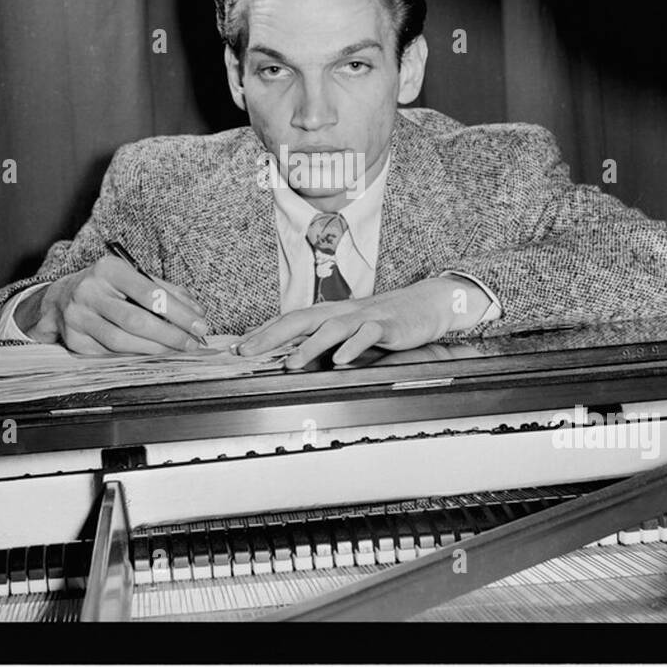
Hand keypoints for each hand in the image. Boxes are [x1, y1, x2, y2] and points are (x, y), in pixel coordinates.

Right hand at [16, 256, 208, 354]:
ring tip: (175, 350)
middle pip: (135, 320)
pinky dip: (134, 355)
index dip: (178, 312)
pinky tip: (150, 354)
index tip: (199, 325)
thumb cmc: (108, 287)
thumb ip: (166, 291)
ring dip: (154, 350)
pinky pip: (110, 354)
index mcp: (109, 270)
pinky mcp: (74, 341)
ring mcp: (78, 318)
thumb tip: (197, 313)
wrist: (61, 299)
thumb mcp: (134, 278)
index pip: (149, 292)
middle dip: (169, 335)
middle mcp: (89, 292)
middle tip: (191, 343)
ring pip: (121, 342)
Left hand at [237, 277, 491, 369]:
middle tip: (246, 352)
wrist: (427, 303)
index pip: (289, 320)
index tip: (239, 347)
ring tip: (289, 363)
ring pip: (331, 327)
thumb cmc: (387, 319)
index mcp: (330, 313)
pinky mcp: (387, 324)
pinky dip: (353, 346)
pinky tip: (341, 360)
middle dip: (270, 336)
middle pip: (300, 320)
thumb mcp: (352, 331)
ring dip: (309, 346)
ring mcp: (364, 316)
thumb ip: (327, 342)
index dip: (263, 332)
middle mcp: (342, 311)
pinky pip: (367, 333)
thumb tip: (294, 358)